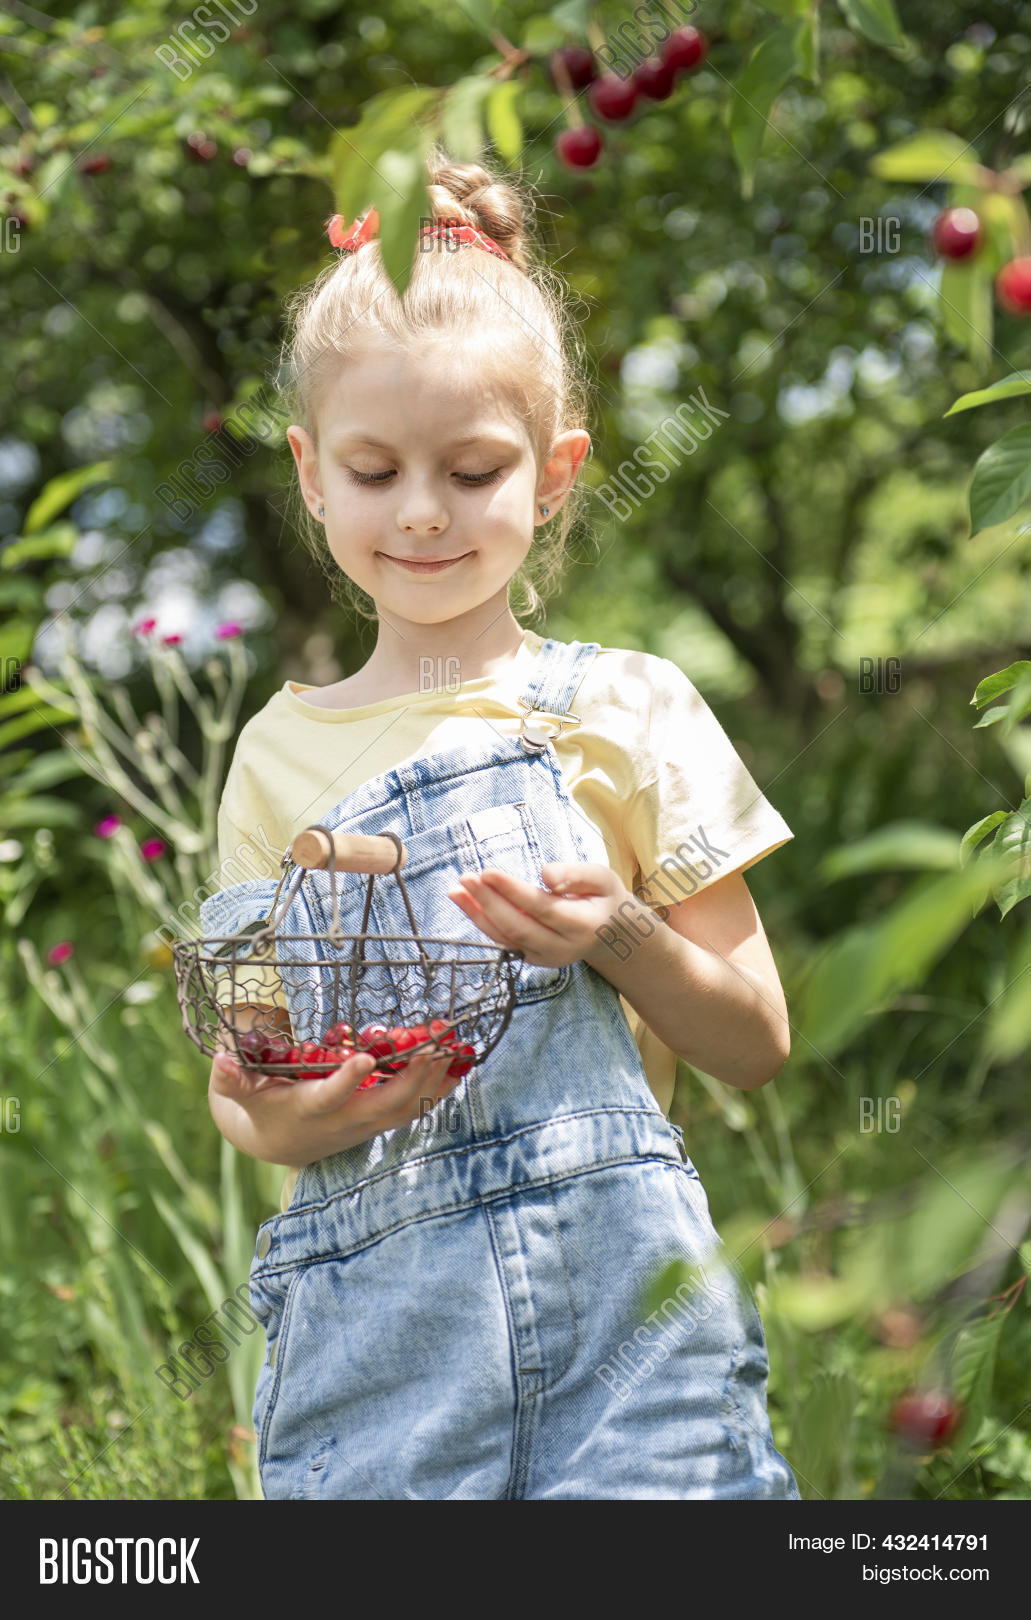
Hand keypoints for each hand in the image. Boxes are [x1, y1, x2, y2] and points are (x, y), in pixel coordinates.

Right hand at [208, 1041, 461, 1166]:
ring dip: (433, 1081)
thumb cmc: (260, 1107)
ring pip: (407, 1108)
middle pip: (385, 1103)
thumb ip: (231, 1078)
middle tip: (434, 1043)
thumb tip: (220, 1060)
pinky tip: (460, 1065)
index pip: (332, 1096)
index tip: (365, 1056)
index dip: (348, 1079)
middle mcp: (345, 1121)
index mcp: (311, 1109)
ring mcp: (367, 1124)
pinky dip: (438, 1089)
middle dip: (413, 1076)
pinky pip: (415, 1108)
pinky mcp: (380, 1122)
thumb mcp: (241, 1093)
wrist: (278, 1144)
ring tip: (456, 1049)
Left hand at [446, 861, 629, 968]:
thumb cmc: (603, 898)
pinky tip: (465, 901)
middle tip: (466, 877)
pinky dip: (481, 921)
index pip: (541, 909)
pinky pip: (502, 941)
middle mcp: (561, 948)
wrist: (610, 934)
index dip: (512, 892)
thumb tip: (546, 875)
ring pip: (505, 938)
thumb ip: (576, 874)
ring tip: (456, 890)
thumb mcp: (602, 879)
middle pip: (518, 927)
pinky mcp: (531, 958)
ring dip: (477, 914)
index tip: (488, 872)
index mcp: (582, 926)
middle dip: (488, 902)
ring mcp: (544, 957)